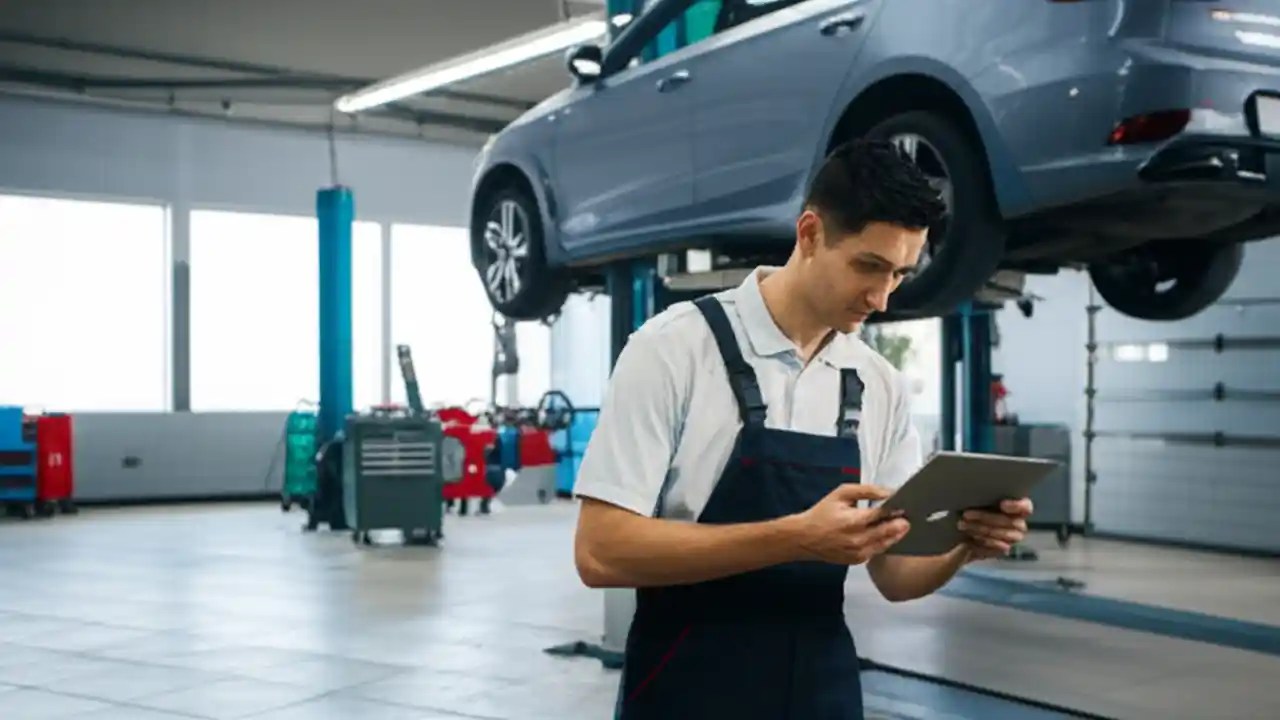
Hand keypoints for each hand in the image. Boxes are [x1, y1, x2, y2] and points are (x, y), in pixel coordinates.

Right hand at [792, 483, 910, 565]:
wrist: (805, 538)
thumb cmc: (822, 513)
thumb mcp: (841, 494)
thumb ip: (866, 490)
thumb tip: (888, 492)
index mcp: (854, 520)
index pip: (883, 515)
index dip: (897, 510)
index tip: (906, 506)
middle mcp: (858, 539)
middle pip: (888, 532)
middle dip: (901, 525)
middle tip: (909, 518)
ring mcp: (859, 552)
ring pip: (885, 544)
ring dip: (895, 536)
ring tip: (902, 527)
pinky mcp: (858, 560)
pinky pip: (877, 551)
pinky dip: (883, 543)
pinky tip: (887, 535)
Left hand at [958, 498, 1033, 559]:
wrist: (964, 528)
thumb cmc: (973, 508)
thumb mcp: (977, 499)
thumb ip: (983, 495)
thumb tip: (978, 490)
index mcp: (1018, 507)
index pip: (1026, 507)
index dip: (1017, 506)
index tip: (1002, 505)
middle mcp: (1019, 523)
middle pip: (1010, 522)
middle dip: (986, 517)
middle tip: (966, 514)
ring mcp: (1013, 538)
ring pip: (1004, 535)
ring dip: (981, 529)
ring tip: (962, 525)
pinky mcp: (1003, 549)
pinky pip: (998, 548)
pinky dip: (983, 542)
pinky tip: (970, 538)